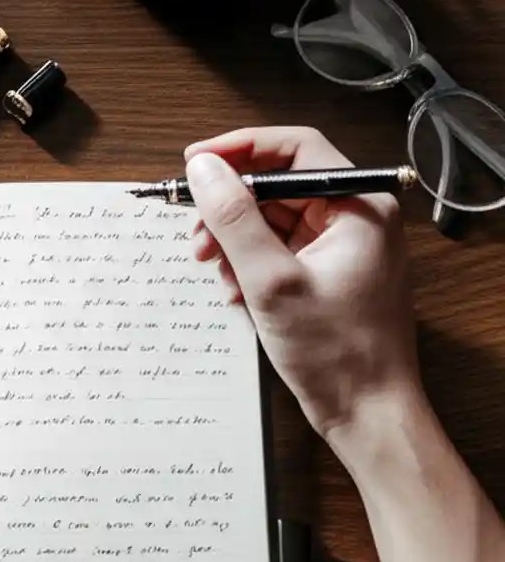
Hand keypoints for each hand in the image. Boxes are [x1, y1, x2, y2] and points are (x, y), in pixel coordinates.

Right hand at [184, 127, 421, 438]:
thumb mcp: (271, 281)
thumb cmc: (336, 353)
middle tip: (197, 232)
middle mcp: (355, 219)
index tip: (195, 163)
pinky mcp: (326, 274)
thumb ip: (234, 219)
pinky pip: (276, 250)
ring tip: (214, 269)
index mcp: (359, 207)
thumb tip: (202, 169)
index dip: (240, 149)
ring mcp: (341, 247)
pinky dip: (248, 264)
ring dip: (234, 239)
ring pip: (271, 219)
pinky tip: (234, 291)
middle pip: (278, 184)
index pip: (295, 149)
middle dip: (230, 206)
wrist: (367, 413)